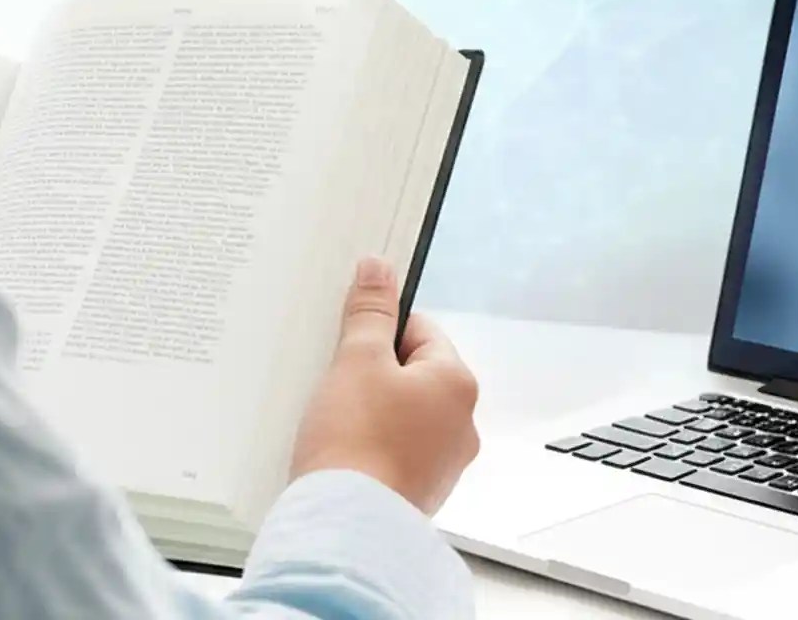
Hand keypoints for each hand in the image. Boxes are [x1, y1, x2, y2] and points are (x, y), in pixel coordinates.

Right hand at [290, 256, 479, 514]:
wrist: (345, 527)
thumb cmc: (356, 443)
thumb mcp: (357, 360)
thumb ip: (370, 312)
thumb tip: (379, 269)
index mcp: (457, 383)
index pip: (422, 331)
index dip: (380, 328)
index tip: (349, 335)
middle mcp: (462, 424)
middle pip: (413, 375)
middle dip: (372, 373)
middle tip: (335, 380)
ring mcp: (443, 463)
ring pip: (403, 416)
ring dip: (370, 411)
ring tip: (335, 420)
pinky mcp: (418, 492)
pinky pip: (394, 453)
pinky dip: (369, 447)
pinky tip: (342, 453)